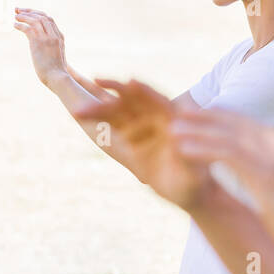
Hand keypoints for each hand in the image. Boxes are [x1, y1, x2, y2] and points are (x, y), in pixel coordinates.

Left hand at [13, 7, 67, 87]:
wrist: (57, 77)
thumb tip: (43, 53)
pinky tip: (14, 25)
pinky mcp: (38, 42)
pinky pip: (28, 28)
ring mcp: (47, 38)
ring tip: (15, 16)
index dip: (37, 14)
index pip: (49, 19)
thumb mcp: (56, 57)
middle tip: (18, 10)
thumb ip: (51, 50)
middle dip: (29, 11)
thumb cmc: (56, 72)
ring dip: (24, 16)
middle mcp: (54, 35)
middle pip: (42, 16)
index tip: (28, 13)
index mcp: (60, 37)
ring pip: (35, 20)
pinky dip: (20, 25)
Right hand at [73, 78, 213, 209]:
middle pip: (135, 102)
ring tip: (78, 110)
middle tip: (96, 81)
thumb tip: (176, 140)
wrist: (189, 191)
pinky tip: (79, 114)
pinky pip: (112, 126)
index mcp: (176, 124)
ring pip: (119, 113)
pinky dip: (98, 120)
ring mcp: (143, 129)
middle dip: (117, 91)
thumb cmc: (195, 183)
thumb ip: (186, 158)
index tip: (131, 82)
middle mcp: (158, 121)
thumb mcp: (193, 174)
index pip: (160, 103)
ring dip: (99, 109)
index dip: (146, 92)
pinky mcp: (130, 140)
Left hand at [169, 107, 273, 265]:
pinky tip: (181, 148)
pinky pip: (227, 154)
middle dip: (208, 117)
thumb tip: (269, 188)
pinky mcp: (267, 175)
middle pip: (240, 125)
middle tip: (181, 111)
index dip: (225, 119)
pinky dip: (202, 148)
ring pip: (229, 136)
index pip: (254, 127)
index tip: (203, 116)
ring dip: (198, 130)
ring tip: (171, 127)